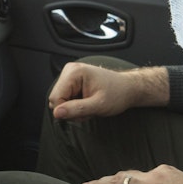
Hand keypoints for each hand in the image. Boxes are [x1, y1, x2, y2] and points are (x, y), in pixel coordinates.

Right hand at [48, 63, 167, 120]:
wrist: (127, 89)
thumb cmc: (117, 93)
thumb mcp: (98, 105)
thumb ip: (77, 109)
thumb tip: (57, 113)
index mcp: (74, 72)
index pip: (55, 98)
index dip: (67, 110)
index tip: (83, 112)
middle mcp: (69, 71)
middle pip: (55, 99)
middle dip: (71, 110)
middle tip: (89, 109)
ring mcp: (70, 76)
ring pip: (60, 101)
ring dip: (74, 109)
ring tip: (90, 106)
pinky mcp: (72, 82)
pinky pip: (65, 99)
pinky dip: (75, 106)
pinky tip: (87, 103)